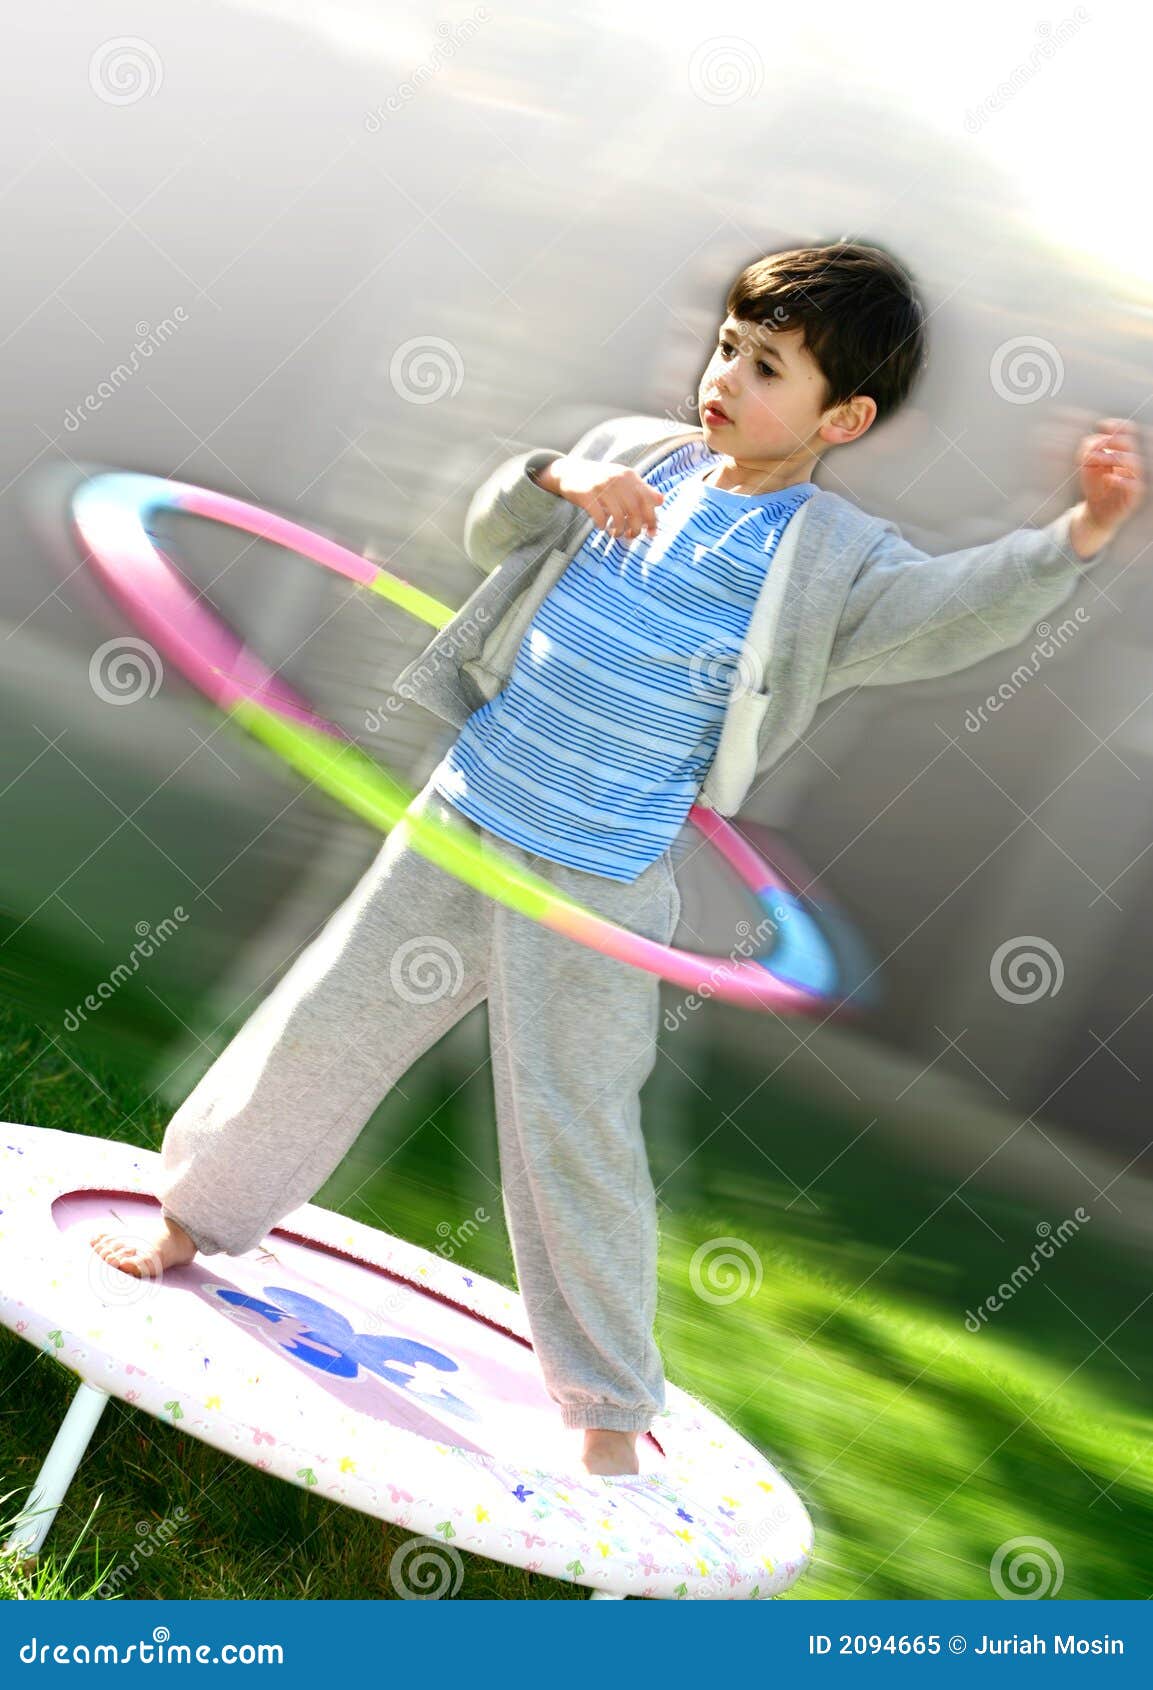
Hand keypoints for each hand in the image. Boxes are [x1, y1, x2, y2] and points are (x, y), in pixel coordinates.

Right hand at [536, 456, 662, 540]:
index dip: (652, 519)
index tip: (651, 533)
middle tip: (631, 536)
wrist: (569, 471)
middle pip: (634, 510)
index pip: (647, 500)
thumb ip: (641, 489)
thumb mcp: (622, 479)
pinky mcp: (586, 495)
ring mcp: (600, 487)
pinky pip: (599, 517)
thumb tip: (661, 500)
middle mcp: (616, 479)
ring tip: (616, 533)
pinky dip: (602, 526)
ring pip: (618, 516)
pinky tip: (601, 527)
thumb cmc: (600, 480)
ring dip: (619, 530)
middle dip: (636, 528)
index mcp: (628, 476)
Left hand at [1076, 417, 1145, 537]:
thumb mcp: (1087, 465)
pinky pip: (1135, 485)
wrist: (1095, 512)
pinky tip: (1108, 478)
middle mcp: (1132, 464)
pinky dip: (1122, 480)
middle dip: (1115, 441)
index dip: (1119, 427)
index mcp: (1124, 452)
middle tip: (1100, 444)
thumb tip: (1097, 439)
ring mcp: (1135, 479)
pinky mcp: (1133, 496)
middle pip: (1131, 445)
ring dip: (1114, 457)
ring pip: (1134, 463)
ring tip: (1097, 459)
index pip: (1129, 434)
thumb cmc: (1094, 486)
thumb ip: (1089, 448)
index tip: (1102, 425)